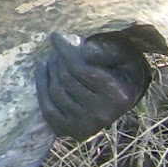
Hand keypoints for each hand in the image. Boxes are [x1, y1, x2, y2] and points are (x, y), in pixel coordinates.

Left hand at [35, 32, 151, 139]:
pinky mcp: (71, 131)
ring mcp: (86, 126)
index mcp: (118, 96)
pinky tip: (43, 70)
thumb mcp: (124, 55)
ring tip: (51, 59)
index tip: (55, 36)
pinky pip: (48, 107)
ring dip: (49, 70)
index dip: (64, 50)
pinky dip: (41, 87)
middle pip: (66, 80)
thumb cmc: (124, 69)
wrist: (126, 97)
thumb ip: (107, 51)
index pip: (81, 69)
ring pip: (56, 91)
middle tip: (55, 49)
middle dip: (57, 59)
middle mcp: (102, 114)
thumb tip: (84, 52)